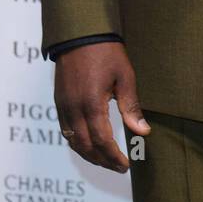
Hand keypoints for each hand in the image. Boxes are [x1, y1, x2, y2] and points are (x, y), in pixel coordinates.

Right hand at [54, 44, 150, 171]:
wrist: (80, 33)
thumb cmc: (107, 52)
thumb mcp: (125, 77)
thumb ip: (131, 107)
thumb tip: (142, 132)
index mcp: (92, 103)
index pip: (102, 141)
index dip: (114, 157)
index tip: (127, 165)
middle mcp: (74, 108)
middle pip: (85, 146)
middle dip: (102, 161)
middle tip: (119, 167)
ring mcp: (63, 106)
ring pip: (73, 141)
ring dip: (89, 155)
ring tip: (106, 161)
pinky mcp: (59, 101)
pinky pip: (65, 130)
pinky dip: (77, 142)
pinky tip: (89, 144)